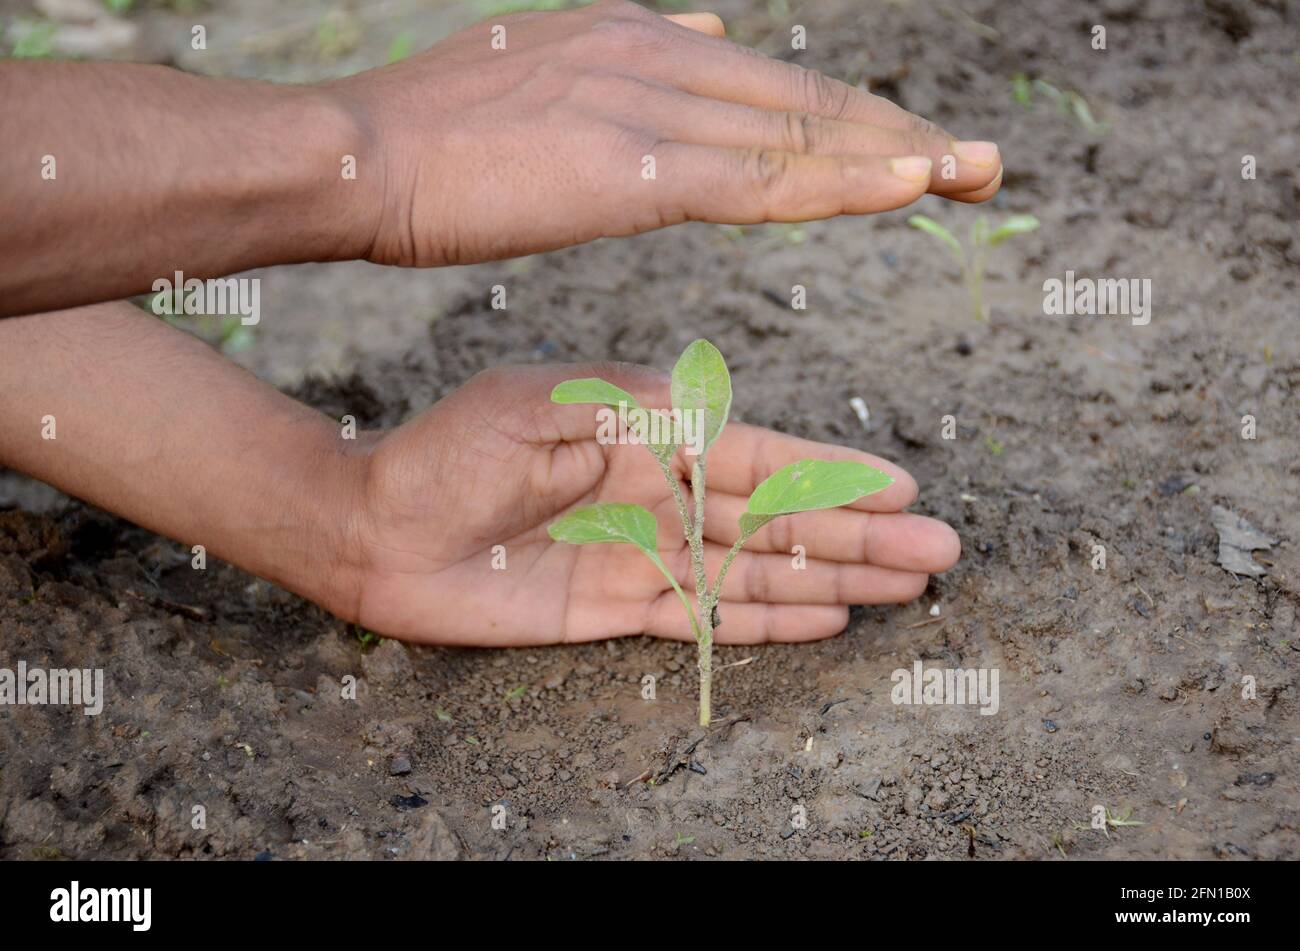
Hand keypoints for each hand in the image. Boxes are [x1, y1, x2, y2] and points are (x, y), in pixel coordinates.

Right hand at [337, 0, 1001, 267]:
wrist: (356, 153)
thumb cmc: (429, 140)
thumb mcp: (540, 81)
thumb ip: (627, 70)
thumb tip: (696, 37)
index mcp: (639, 40)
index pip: (770, 84)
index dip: (849, 118)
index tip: (910, 145)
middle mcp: (660, 54)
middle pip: (809, 99)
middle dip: (901, 132)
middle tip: (982, 163)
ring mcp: (652, 106)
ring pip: (801, 134)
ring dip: (896, 156)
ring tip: (975, 177)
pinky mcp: (636, 167)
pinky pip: (762, 178)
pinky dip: (840, 183)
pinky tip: (907, 185)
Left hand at [351, 363, 959, 645]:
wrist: (379, 529)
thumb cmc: (452, 452)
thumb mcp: (539, 405)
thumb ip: (631, 416)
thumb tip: (717, 421)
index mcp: (650, 435)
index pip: (759, 457)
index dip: (830, 475)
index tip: (899, 488)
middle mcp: (662, 494)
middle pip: (778, 519)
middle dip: (858, 535)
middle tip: (940, 552)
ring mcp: (647, 552)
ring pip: (759, 570)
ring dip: (834, 578)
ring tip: (906, 588)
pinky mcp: (620, 605)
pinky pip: (708, 617)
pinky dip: (767, 622)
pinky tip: (826, 621)